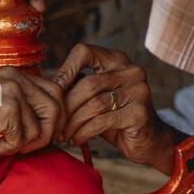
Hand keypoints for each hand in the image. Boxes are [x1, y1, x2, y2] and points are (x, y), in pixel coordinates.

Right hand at [0, 67, 64, 154]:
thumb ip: (19, 105)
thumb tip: (49, 128)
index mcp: (16, 73)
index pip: (54, 92)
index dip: (54, 117)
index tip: (43, 134)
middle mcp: (17, 78)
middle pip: (56, 108)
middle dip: (46, 134)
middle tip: (25, 146)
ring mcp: (13, 92)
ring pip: (38, 131)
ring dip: (18, 145)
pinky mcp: (7, 110)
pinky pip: (19, 142)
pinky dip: (3, 149)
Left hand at [50, 43, 176, 173]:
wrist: (147, 142)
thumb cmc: (115, 119)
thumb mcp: (95, 99)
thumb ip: (77, 88)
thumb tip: (46, 85)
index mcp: (117, 60)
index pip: (84, 51)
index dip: (65, 70)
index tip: (53, 93)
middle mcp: (131, 70)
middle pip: (87, 83)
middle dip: (67, 106)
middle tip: (55, 124)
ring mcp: (138, 90)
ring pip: (94, 104)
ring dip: (74, 123)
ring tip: (63, 135)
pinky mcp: (139, 113)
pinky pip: (102, 121)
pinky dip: (85, 132)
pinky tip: (76, 140)